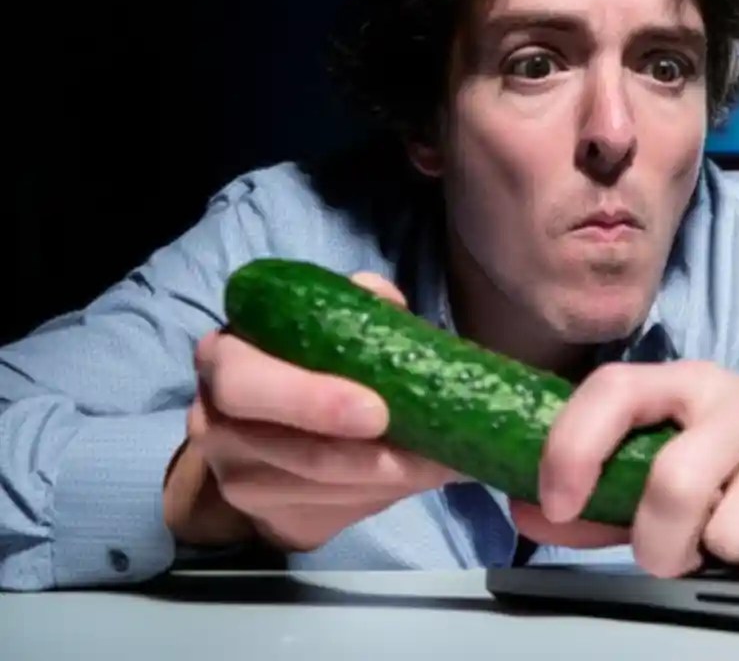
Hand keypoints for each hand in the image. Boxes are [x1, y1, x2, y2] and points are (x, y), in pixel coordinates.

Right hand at [163, 272, 457, 550]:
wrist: (267, 433)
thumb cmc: (307, 364)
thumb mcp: (323, 326)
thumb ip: (350, 308)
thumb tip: (382, 299)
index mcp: (226, 360)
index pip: (245, 380)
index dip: (310, 398)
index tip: (377, 410)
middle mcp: (216, 422)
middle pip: (289, 450)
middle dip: (362, 456)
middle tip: (426, 456)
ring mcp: (236, 477)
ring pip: (319, 488)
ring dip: (391, 480)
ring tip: (445, 464)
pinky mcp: (268, 517)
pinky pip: (333, 511)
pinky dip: (385, 496)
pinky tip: (422, 480)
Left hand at [509, 361, 738, 576]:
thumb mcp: (668, 484)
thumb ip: (602, 499)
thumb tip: (530, 507)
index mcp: (691, 382)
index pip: (616, 388)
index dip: (574, 448)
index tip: (558, 504)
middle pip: (675, 479)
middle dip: (663, 545)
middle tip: (674, 556)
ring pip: (734, 529)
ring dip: (731, 558)